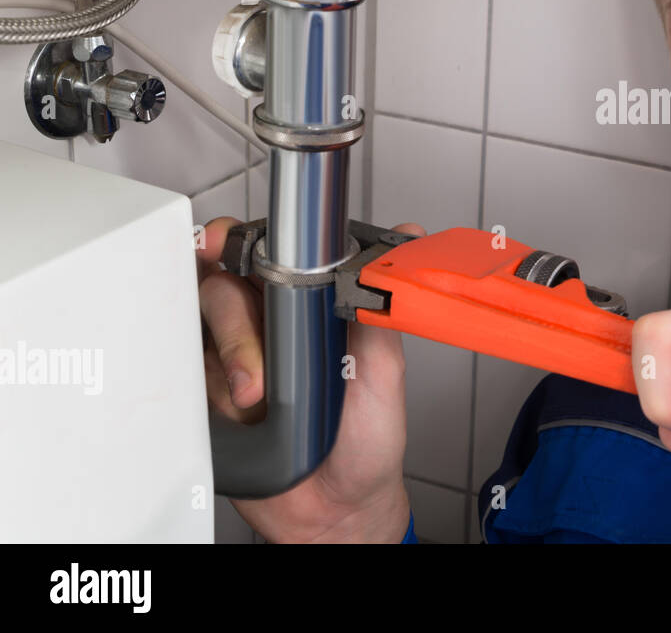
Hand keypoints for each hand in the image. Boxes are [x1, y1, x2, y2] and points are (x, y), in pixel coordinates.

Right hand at [196, 216, 423, 541]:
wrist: (338, 509)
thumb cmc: (368, 439)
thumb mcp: (384, 368)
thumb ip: (379, 306)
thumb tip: (406, 241)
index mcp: (308, 306)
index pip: (264, 254)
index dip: (238, 241)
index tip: (224, 242)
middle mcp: (266, 325)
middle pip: (221, 286)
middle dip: (234, 321)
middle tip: (260, 366)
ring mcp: (233, 359)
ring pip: (198, 328)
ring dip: (227, 360)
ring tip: (258, 398)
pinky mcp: (208, 396)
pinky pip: (185, 374)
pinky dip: (206, 390)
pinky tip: (237, 411)